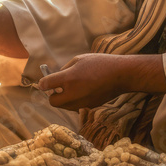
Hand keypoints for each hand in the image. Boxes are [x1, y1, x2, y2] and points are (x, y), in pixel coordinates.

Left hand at [39, 53, 165, 110]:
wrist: (121, 74)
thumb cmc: (100, 63)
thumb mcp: (79, 59)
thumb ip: (65, 69)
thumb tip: (55, 78)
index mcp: (69, 78)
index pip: (45, 85)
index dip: (43, 84)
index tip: (44, 82)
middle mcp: (73, 93)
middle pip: (53, 102)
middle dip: (52, 95)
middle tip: (58, 88)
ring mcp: (82, 102)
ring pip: (64, 106)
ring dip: (64, 99)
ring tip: (72, 88)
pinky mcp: (90, 107)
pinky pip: (76, 106)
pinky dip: (75, 101)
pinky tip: (84, 91)